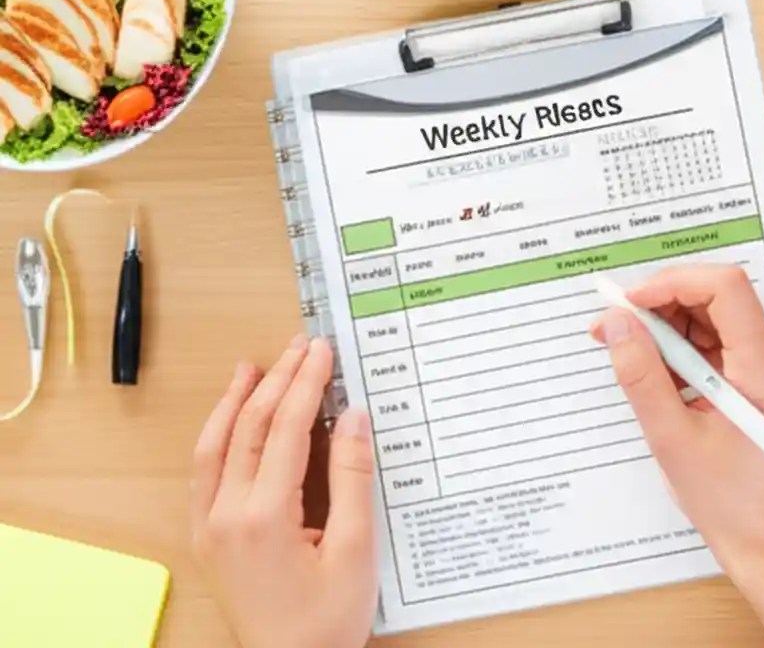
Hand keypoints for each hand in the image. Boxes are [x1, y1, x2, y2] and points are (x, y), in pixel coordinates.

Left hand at [191, 337, 377, 647]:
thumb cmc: (326, 622)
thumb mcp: (356, 552)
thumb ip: (354, 479)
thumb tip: (354, 418)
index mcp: (264, 517)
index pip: (287, 430)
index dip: (307, 384)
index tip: (322, 351)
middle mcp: (226, 516)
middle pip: (250, 429)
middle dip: (278, 381)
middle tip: (301, 346)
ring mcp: (210, 527)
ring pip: (216, 446)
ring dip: (237, 402)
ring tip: (255, 367)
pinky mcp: (208, 539)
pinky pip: (204, 473)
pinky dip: (218, 436)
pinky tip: (232, 420)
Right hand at [592, 265, 763, 647]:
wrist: (763, 537)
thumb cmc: (726, 498)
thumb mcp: (670, 436)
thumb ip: (640, 374)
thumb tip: (616, 323)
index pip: (725, 288)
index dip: (672, 283)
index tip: (629, 303)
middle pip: (718, 298)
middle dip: (661, 306)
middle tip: (613, 328)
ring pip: (716, 318)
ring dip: (669, 328)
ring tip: (630, 355)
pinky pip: (721, 342)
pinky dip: (684, 349)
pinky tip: (658, 374)